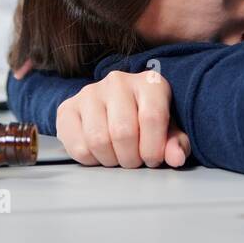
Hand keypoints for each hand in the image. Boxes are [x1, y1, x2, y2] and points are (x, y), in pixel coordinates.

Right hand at [56, 69, 189, 168]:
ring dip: (110, 160)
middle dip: (131, 158)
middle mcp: (118, 81)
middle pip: (123, 132)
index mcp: (149, 83)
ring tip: (117, 157)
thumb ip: (175, 143)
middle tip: (134, 161)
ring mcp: (90, 92)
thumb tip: (176, 158)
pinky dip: (91, 160)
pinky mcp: (67, 108)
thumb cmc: (145, 121)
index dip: (153, 148)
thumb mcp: (167, 130)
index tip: (153, 159)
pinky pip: (78, 147)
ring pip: (98, 140)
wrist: (112, 109)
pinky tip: (99, 153)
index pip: (152, 117)